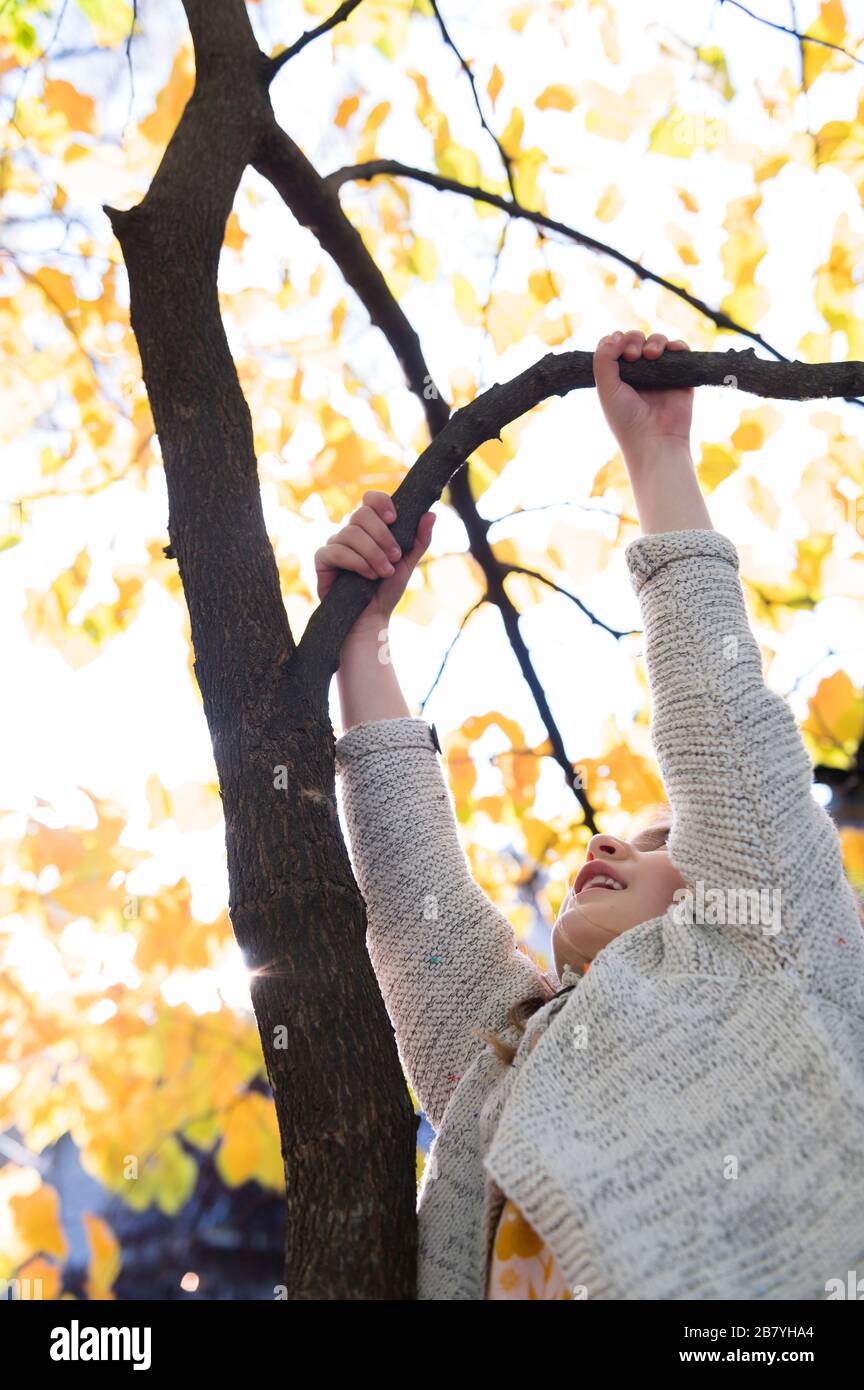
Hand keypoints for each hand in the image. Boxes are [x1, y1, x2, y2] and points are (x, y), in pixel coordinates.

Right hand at [315, 489, 436, 638]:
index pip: (370, 499)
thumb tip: (431, 514)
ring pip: (351, 533)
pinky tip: (368, 576)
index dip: (381, 502)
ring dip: (373, 554)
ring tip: (384, 573)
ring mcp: (334, 544)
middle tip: (394, 557)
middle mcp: (350, 532)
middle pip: (361, 514)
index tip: (394, 519)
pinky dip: (357, 562)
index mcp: (370, 528)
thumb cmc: (386, 590)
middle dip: (382, 536)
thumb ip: (419, 540)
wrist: (371, 618)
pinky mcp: (322, 560)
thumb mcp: (407, 563)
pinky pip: (337, 551)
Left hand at [593, 330, 693, 462]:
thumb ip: (604, 359)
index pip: (615, 346)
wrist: (655, 441)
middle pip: (636, 339)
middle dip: (634, 339)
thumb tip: (616, 334)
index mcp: (618, 376)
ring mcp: (661, 373)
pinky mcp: (681, 376)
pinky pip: (681, 351)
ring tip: (651, 354)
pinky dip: (677, 345)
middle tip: (633, 356)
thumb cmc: (626, 420)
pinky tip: (672, 349)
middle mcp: (639, 373)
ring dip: (655, 341)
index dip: (615, 342)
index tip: (618, 354)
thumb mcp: (606, 389)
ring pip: (658, 342)